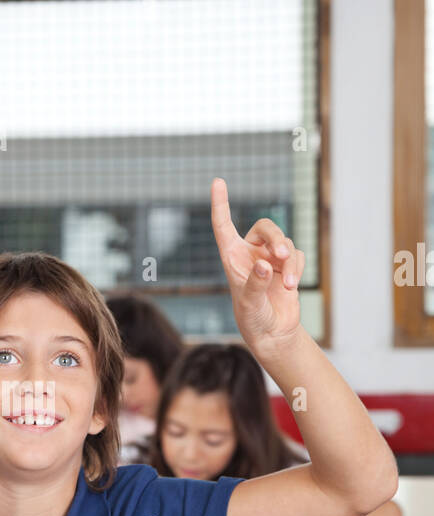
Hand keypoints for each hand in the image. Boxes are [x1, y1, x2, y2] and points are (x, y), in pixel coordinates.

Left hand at [210, 178, 304, 347]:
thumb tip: (263, 265)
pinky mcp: (287, 266)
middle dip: (277, 238)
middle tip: (281, 254)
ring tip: (289, 284)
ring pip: (286, 243)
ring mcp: (270, 258)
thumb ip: (254, 284)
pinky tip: (291, 286)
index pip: (223, 226)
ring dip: (290, 261)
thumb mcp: (249, 304)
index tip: (217, 182)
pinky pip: (298, 255)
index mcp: (232, 257)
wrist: (272, 333)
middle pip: (266, 227)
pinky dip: (297, 268)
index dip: (220, 204)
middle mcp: (250, 253)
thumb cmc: (253, 318)